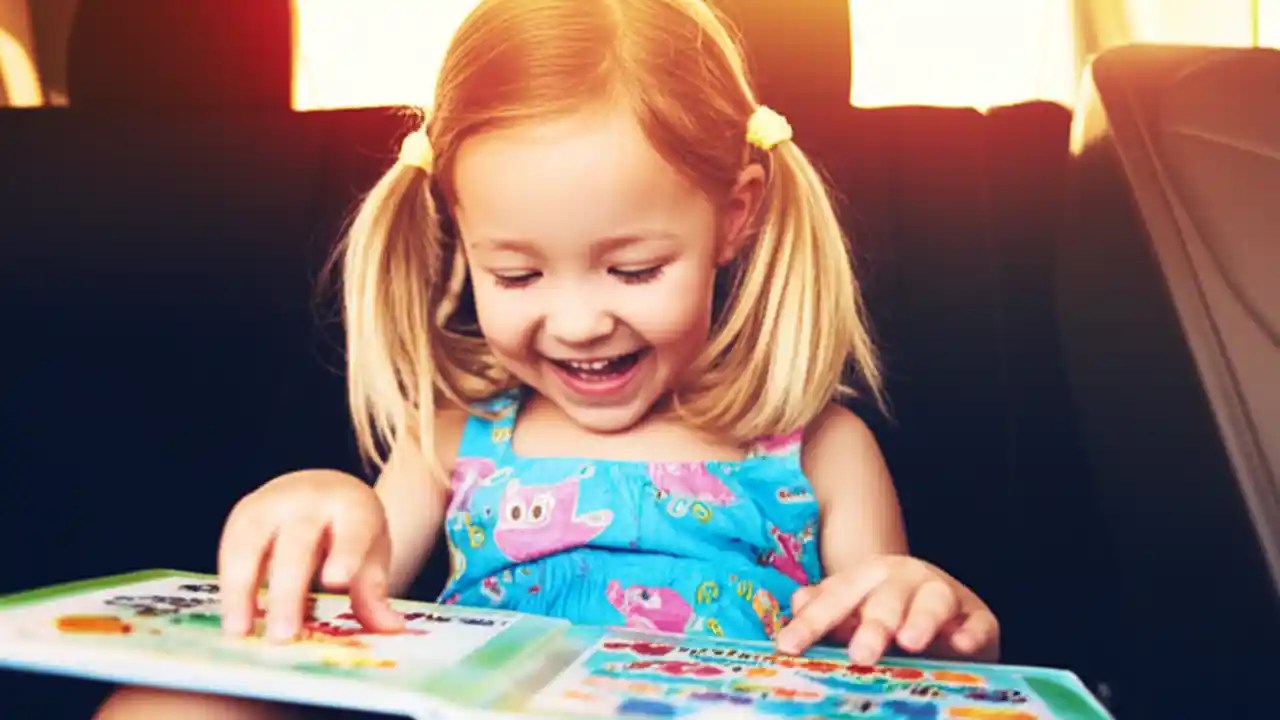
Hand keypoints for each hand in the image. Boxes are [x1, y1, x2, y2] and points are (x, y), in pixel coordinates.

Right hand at [217, 470, 403, 640]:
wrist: (323, 488)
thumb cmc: (351, 529)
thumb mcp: (372, 552)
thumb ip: (373, 589)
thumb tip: (390, 628)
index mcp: (352, 506)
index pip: (353, 530)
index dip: (345, 554)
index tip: (336, 582)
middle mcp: (310, 499)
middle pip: (297, 545)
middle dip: (288, 591)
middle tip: (283, 635)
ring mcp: (272, 502)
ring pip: (252, 543)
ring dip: (242, 589)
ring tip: (240, 630)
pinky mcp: (244, 513)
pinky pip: (231, 548)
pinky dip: (229, 583)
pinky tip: (232, 615)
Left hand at [774, 554, 998, 665]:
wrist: (940, 606)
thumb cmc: (885, 611)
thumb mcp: (852, 609)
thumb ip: (824, 608)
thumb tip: (798, 603)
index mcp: (867, 576)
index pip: (835, 599)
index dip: (812, 623)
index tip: (788, 646)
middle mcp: (905, 579)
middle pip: (886, 599)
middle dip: (873, 625)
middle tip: (860, 654)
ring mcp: (943, 594)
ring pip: (933, 602)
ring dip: (921, 621)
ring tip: (910, 642)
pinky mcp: (977, 617)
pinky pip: (977, 623)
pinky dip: (971, 633)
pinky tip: (960, 645)